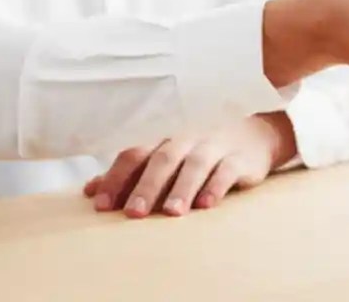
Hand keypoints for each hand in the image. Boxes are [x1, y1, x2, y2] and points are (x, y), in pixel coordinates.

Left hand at [84, 112, 296, 217]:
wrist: (257, 134)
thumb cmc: (202, 150)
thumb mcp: (168, 157)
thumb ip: (132, 173)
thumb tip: (91, 190)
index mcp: (164, 140)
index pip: (135, 154)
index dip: (116, 178)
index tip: (100, 205)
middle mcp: (187, 139)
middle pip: (163, 159)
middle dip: (147, 186)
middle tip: (133, 213)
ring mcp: (215, 146)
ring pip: (196, 164)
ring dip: (182, 188)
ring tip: (171, 213)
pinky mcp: (241, 158)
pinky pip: (228, 170)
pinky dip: (216, 186)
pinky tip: (206, 205)